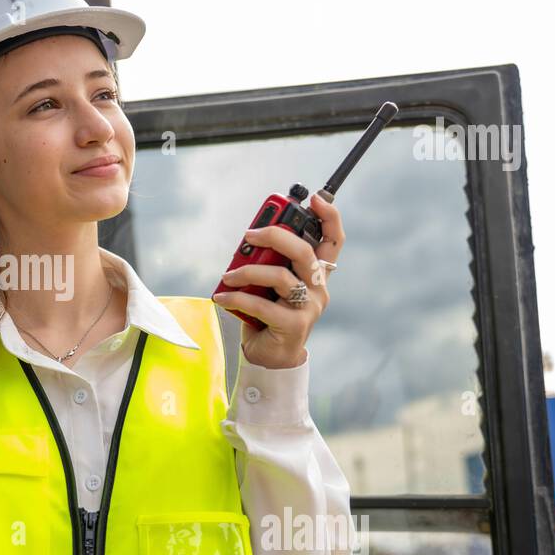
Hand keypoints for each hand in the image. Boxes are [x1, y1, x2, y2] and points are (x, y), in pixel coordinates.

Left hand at [211, 192, 344, 368]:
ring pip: (280, 277)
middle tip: (248, 235)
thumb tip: (249, 241)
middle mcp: (318, 288)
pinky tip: (221, 297)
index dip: (329, 216)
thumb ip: (269, 262)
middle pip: (303, 251)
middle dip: (274, 235)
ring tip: (228, 276)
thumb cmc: (269, 314)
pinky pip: (262, 304)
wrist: (272, 356)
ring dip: (248, 271)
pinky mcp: (294, 325)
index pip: (333, 240)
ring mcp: (309, 307)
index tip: (315, 198)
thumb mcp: (270, 284)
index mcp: (316, 273)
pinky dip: (237, 298)